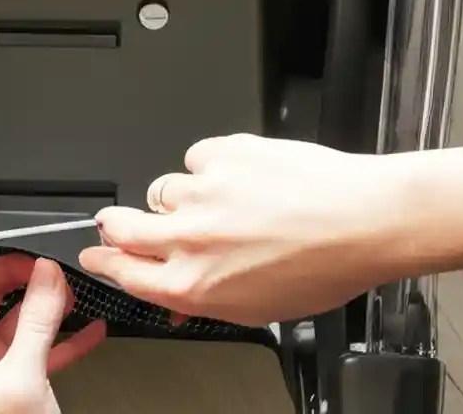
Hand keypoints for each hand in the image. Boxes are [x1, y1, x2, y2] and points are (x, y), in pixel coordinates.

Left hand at [0, 255, 106, 413]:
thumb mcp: (23, 377)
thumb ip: (36, 321)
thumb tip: (45, 274)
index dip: (3, 266)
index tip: (36, 261)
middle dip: (29, 283)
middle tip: (57, 275)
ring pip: (22, 320)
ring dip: (51, 307)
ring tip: (75, 297)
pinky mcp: (21, 383)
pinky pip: (42, 347)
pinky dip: (66, 337)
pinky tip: (89, 330)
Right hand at [80, 134, 401, 325]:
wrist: (366, 219)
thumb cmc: (327, 265)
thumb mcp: (261, 308)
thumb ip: (208, 298)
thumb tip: (181, 293)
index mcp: (194, 285)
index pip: (125, 273)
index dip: (104, 262)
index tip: (96, 254)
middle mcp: (189, 239)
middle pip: (119, 225)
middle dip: (111, 224)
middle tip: (114, 220)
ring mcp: (200, 193)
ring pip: (164, 189)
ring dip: (183, 196)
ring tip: (226, 199)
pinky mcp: (219, 154)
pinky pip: (197, 158)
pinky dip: (214, 166)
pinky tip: (246, 177)